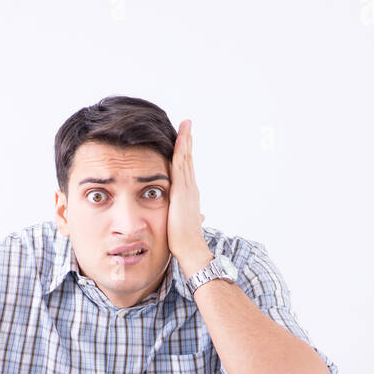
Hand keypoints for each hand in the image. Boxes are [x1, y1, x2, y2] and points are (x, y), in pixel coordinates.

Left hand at [167, 119, 207, 268]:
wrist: (191, 249)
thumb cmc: (184, 242)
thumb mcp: (181, 224)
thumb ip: (183, 217)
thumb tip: (193, 218)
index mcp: (190, 196)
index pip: (186, 170)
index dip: (186, 154)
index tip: (185, 140)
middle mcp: (191, 189)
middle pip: (188, 160)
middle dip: (188, 141)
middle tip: (187, 124)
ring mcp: (188, 189)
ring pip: (186, 159)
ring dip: (186, 140)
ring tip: (186, 124)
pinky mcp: (182, 191)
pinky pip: (181, 165)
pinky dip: (181, 151)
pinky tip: (181, 139)